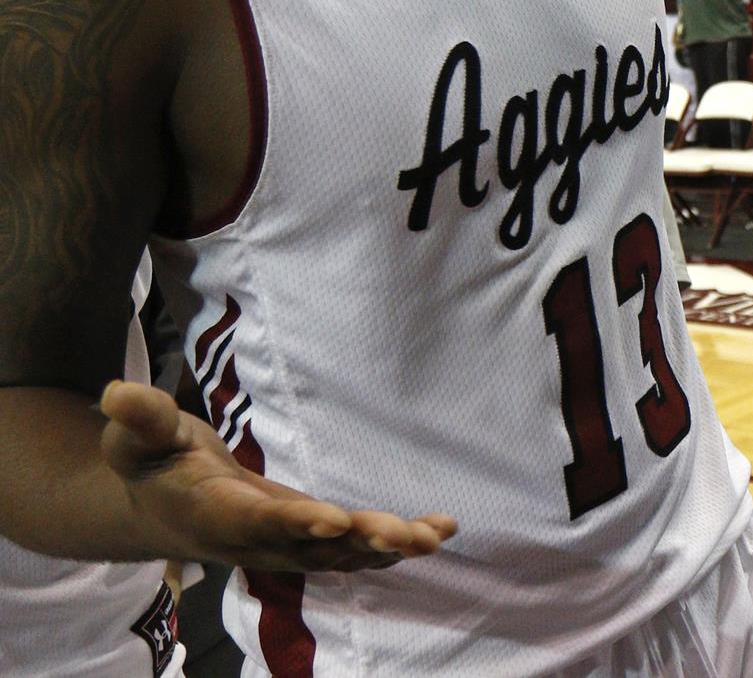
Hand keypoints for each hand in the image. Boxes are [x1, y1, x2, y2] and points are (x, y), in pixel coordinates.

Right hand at [99, 381, 455, 571]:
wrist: (161, 506)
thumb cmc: (154, 462)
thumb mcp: (138, 439)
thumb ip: (138, 420)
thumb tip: (118, 391)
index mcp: (213, 514)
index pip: (256, 521)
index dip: (294, 524)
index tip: (334, 521)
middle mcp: (254, 539)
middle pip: (311, 547)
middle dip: (359, 542)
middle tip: (405, 535)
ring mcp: (285, 546)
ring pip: (341, 556)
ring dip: (388, 548)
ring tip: (434, 536)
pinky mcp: (309, 541)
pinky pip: (355, 550)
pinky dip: (396, 543)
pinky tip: (441, 530)